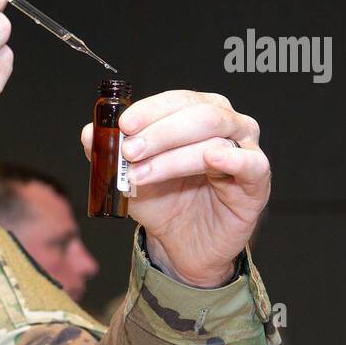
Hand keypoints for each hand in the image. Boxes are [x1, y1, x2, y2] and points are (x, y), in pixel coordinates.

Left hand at [80, 90, 270, 286]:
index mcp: (197, 113)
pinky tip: (211, 160)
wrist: (182, 244)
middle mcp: (226, 125)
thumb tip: (89, 132)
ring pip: (215, 139)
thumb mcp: (127, 176)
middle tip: (130, 151)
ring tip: (142, 173)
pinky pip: (252, 164)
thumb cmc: (163, 201)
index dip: (150, 109)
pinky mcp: (256, 183)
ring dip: (173, 155)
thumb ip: (108, 153)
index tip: (123, 125)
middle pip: (199, 114)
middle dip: (159, 132)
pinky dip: (232, 159)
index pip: (177, 100)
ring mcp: (245, 150)